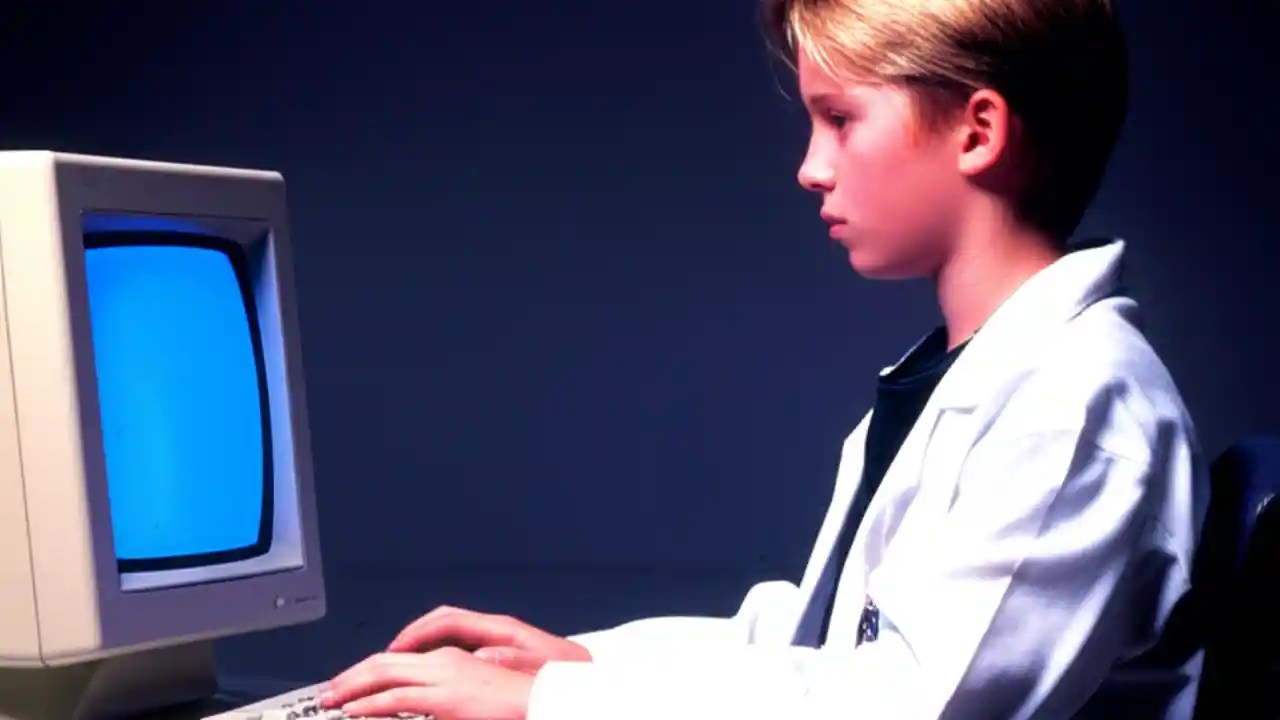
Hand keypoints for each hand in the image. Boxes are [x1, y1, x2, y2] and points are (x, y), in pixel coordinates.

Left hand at [320, 646, 532, 719]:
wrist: (544, 701)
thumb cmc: (514, 704)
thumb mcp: (471, 698)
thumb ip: (444, 699)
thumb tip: (420, 707)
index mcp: (450, 659)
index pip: (398, 658)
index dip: (368, 669)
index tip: (349, 683)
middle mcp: (443, 661)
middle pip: (384, 661)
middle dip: (352, 675)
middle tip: (329, 692)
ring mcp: (444, 677)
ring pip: (383, 674)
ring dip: (352, 687)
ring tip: (332, 700)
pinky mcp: (446, 698)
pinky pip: (396, 698)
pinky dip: (369, 703)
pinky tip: (354, 711)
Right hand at [389, 605, 590, 673]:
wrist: (589, 675)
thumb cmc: (568, 673)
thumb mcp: (542, 666)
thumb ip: (512, 659)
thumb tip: (481, 655)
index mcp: (501, 629)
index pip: (448, 620)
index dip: (417, 632)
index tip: (395, 647)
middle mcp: (494, 630)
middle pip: (441, 625)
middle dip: (409, 639)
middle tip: (383, 660)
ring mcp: (495, 641)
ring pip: (447, 638)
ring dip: (420, 650)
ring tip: (395, 671)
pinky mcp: (498, 654)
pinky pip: (459, 652)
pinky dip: (437, 659)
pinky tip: (427, 679)